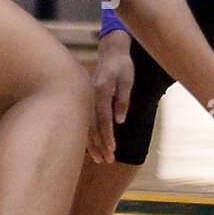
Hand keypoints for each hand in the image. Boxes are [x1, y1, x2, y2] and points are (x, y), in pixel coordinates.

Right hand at [88, 31, 134, 162]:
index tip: (112, 149)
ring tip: (100, 160)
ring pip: (87, 126)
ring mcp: (87, 100)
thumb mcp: (127, 80)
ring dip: (93, 144)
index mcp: (100, 91)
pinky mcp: (87, 102)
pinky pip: (85, 122)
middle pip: (93, 126)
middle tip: (108, 161)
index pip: (103, 118)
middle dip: (100, 145)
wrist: (111, 53)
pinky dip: (88, 136)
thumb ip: (123, 100)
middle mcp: (90, 97)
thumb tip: (120, 121)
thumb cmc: (122, 67)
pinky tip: (92, 148)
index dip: (107, 135)